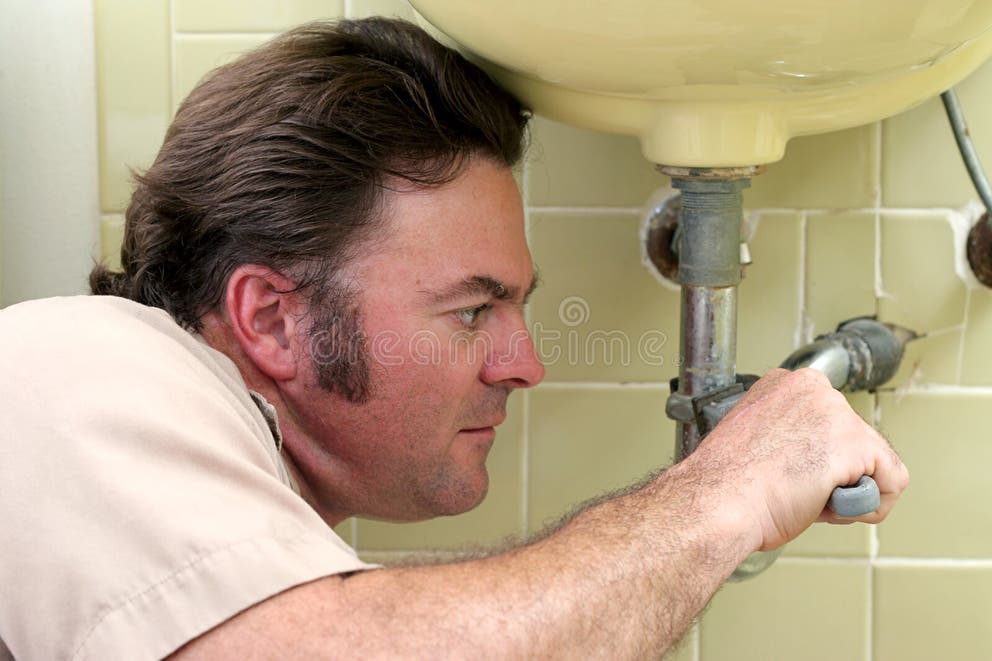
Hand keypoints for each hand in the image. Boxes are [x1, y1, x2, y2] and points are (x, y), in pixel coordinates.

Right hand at [691, 368, 908, 551]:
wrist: (717, 501)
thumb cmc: (723, 483)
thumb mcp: (754, 439)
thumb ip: (788, 438)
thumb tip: (805, 460)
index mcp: (784, 385)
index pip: (828, 422)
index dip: (814, 457)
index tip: (788, 473)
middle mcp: (814, 389)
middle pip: (853, 438)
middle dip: (833, 472)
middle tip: (795, 491)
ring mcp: (837, 414)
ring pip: (873, 460)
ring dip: (846, 489)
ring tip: (804, 498)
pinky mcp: (856, 444)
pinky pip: (893, 481)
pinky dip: (871, 505)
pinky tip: (830, 507)